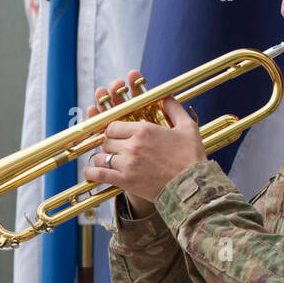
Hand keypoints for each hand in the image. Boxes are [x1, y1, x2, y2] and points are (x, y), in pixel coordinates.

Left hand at [81, 81, 202, 208]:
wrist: (194, 186)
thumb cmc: (192, 157)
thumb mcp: (188, 127)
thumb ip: (174, 108)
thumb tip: (166, 96)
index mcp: (144, 130)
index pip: (113, 125)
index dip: (113, 130)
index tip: (117, 135)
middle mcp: (133, 145)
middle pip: (106, 140)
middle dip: (109, 144)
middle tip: (114, 149)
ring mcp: (127, 163)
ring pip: (101, 156)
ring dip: (102, 158)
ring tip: (106, 161)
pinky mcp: (125, 181)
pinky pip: (99, 174)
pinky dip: (92, 173)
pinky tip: (90, 172)